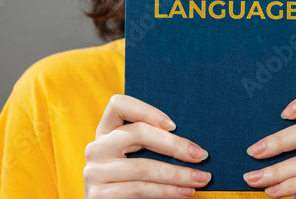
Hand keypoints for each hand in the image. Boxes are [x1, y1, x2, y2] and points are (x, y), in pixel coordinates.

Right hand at [83, 93, 210, 197]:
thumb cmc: (134, 181)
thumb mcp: (137, 157)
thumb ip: (152, 144)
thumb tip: (191, 142)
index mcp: (105, 132)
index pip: (118, 105)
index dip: (146, 110)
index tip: (174, 125)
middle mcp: (96, 148)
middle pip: (136, 134)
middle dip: (174, 145)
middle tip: (200, 155)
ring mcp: (94, 172)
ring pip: (143, 167)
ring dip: (178, 174)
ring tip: (201, 179)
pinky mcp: (98, 196)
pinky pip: (139, 190)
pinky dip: (167, 191)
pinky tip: (185, 192)